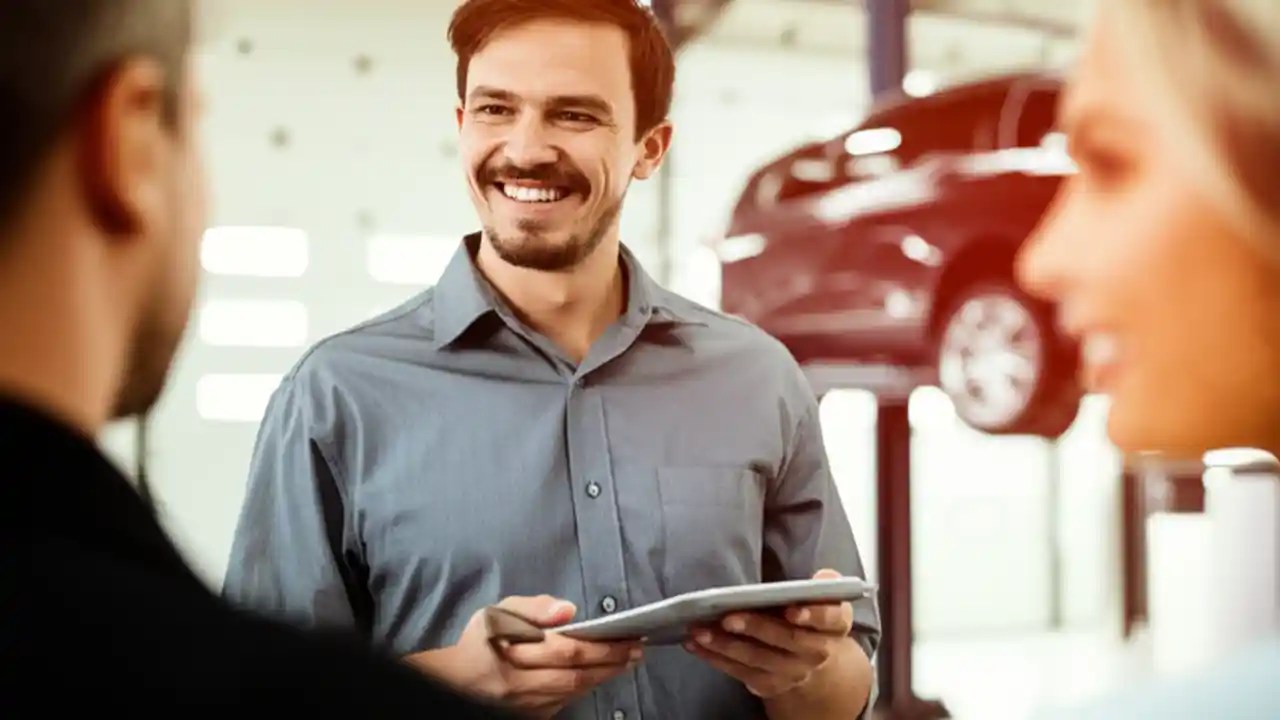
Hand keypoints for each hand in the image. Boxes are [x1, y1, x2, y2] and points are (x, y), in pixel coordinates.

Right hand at [405, 595, 642, 718]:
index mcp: (510, 654)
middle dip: (610, 663)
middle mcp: (519, 685)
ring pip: (573, 693)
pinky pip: (565, 703)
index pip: (565, 651)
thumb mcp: (499, 612)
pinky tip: (600, 675)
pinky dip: (586, 688)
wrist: (455, 680)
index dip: (600, 645)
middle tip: (637, 650)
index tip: (627, 636)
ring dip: (603, 677)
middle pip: (575, 676)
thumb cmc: (481, 641)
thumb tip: (568, 611)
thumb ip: (533, 608)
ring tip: (626, 661)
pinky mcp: (530, 716)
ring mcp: (525, 705)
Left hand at [684, 569, 854, 698]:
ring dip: (725, 645)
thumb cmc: (812, 614)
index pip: (829, 618)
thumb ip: (823, 583)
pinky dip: (715, 658)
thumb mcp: (824, 596)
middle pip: (787, 640)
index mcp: (835, 624)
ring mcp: (793, 672)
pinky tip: (696, 644)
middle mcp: (818, 652)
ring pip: (758, 659)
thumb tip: (818, 576)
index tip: (792, 610)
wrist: (814, 657)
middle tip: (728, 617)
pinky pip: (740, 672)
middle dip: (756, 628)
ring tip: (699, 630)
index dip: (812, 615)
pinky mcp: (770, 684)